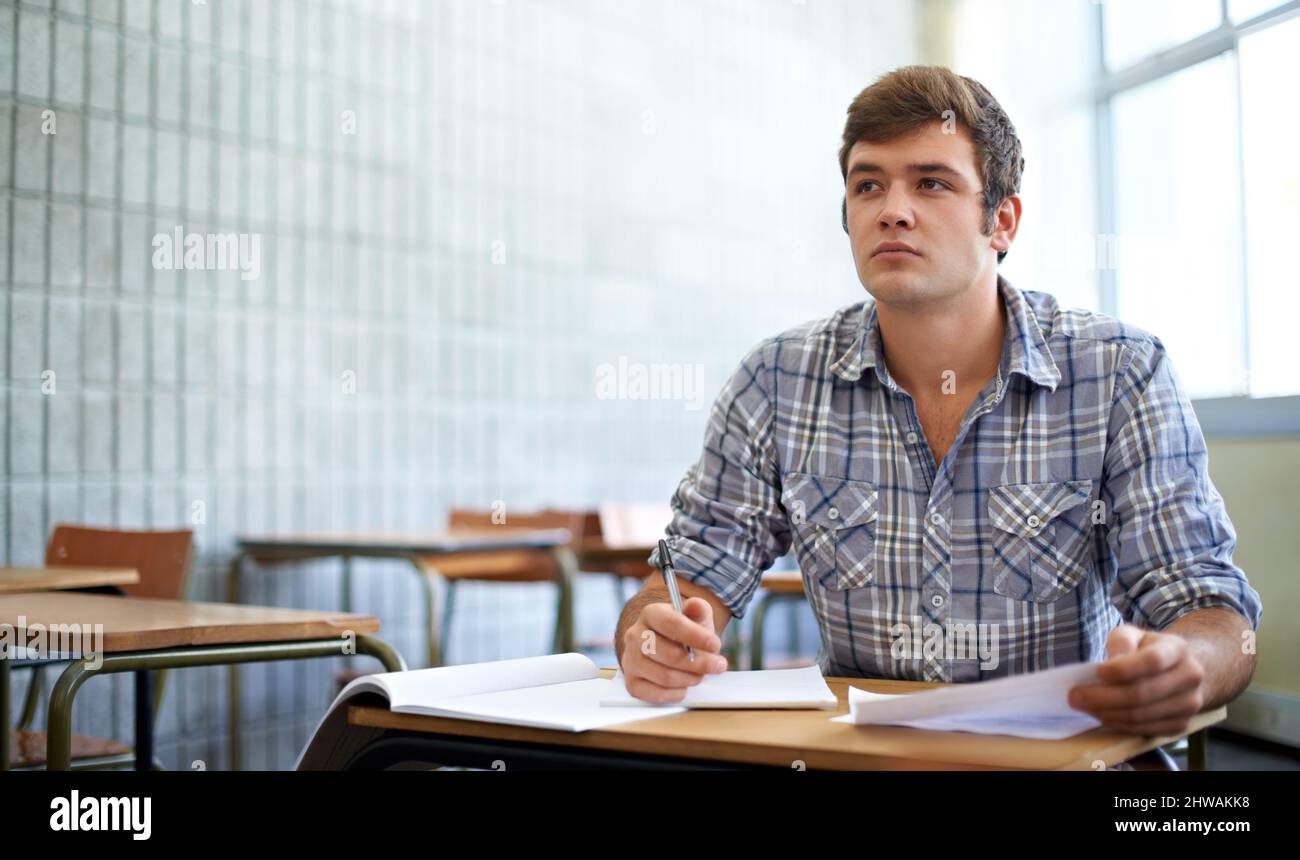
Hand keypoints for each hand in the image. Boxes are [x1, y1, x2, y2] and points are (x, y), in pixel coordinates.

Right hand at [619, 597, 727, 703]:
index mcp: (650, 614)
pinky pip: (656, 694)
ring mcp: (630, 661)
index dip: (695, 636)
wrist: (669, 646)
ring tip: (701, 674)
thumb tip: (697, 606)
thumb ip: (698, 609)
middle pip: (670, 654)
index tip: (715, 645)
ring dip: (690, 679)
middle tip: (717, 665)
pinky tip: (684, 686)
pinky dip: (676, 693)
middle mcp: (635, 636)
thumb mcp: (696, 616)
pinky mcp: (632, 683)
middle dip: (699, 663)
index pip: (671, 623)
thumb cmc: (685, 632)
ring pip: (665, 676)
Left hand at [1068, 623, 1205, 734]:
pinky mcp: (1182, 725)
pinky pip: (1145, 729)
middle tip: (1074, 696)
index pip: (1152, 661)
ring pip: (1142, 715)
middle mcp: (1190, 677)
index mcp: (1178, 648)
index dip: (1123, 669)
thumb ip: (1121, 643)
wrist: (1181, 670)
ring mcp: (1190, 704)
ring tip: (1083, 706)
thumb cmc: (1147, 649)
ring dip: (1107, 713)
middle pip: (1143, 693)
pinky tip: (1101, 715)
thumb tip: (1111, 666)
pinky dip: (1119, 724)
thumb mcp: (1133, 635)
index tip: (1097, 672)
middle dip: (1103, 697)